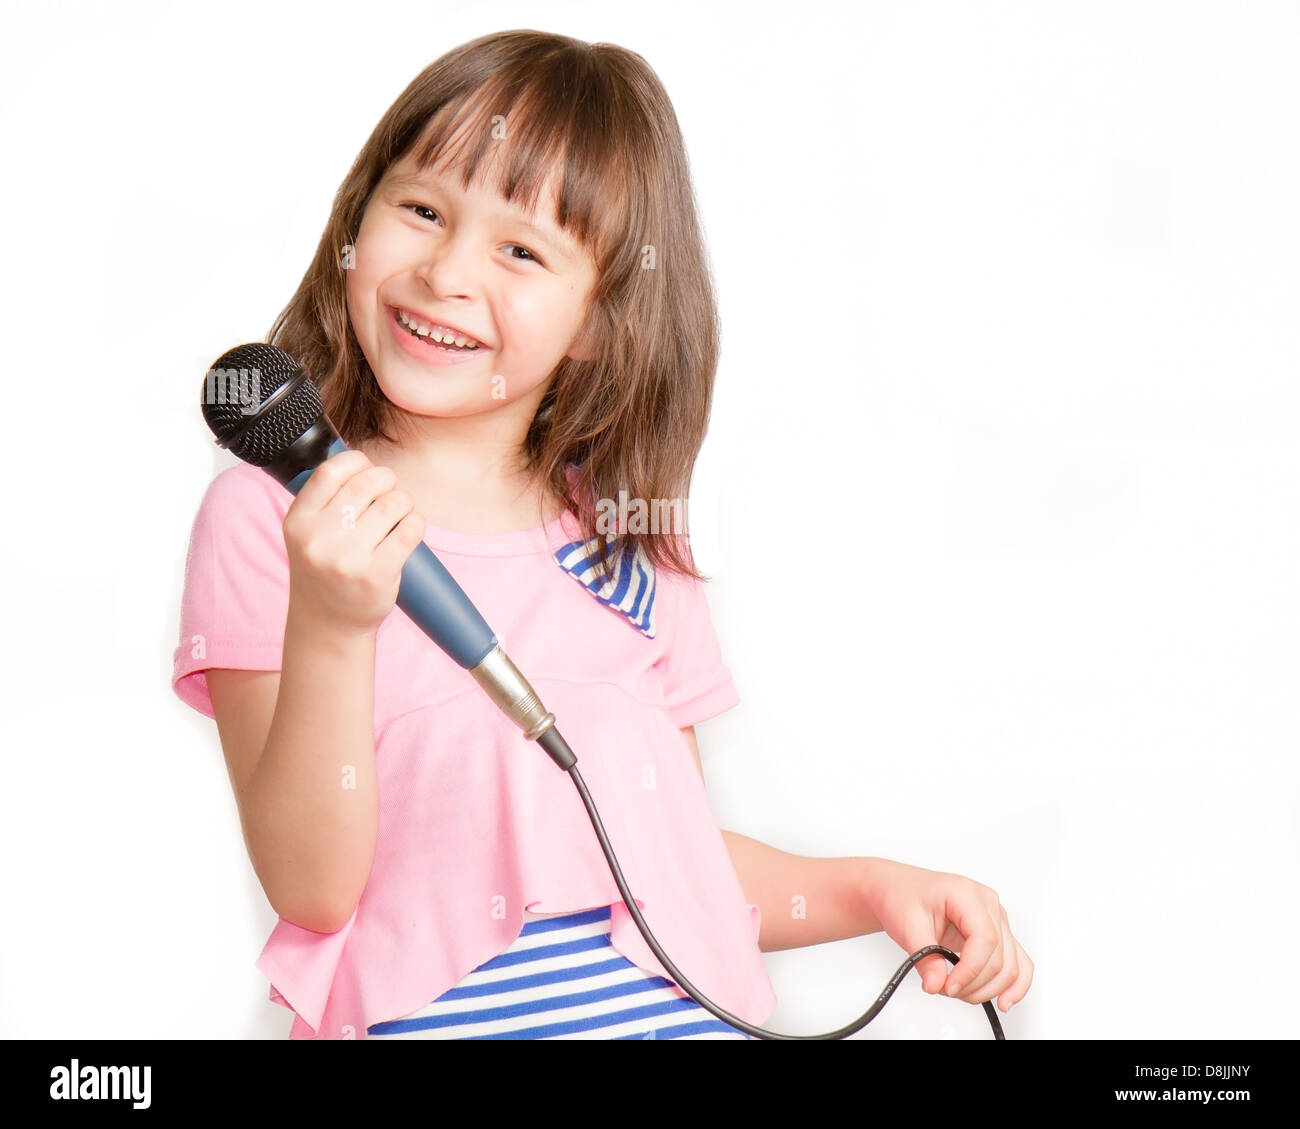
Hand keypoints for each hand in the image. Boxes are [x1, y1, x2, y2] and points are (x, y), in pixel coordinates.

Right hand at [281, 449, 426, 636]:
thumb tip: (359, 458)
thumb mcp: (307, 532)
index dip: (358, 462)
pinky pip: (411, 529)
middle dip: (387, 481)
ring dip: (404, 502)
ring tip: (400, 513)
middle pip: (368, 483)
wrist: (328, 622)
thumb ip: (324, 498)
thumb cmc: (324, 569)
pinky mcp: (377, 574)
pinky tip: (410, 529)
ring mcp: (348, 558)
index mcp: (298, 521)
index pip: (331, 470)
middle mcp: (319, 538)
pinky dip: (417, 522)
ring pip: (393, 503)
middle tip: (390, 493)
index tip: (367, 470)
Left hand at [861, 859, 1032, 1012]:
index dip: (971, 970)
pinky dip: (1014, 984)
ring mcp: (995, 918)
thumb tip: (936, 985)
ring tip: (959, 992)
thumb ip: (924, 957)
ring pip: (1011, 964)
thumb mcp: (906, 925)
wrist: (898, 890)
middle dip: (975, 983)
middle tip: (945, 989)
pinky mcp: (996, 933)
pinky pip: (1017, 961)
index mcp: (966, 893)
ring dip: (989, 988)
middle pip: (1000, 956)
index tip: (948, 986)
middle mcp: (988, 904)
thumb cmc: (903, 897)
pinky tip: (1004, 1001)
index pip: (986, 938)